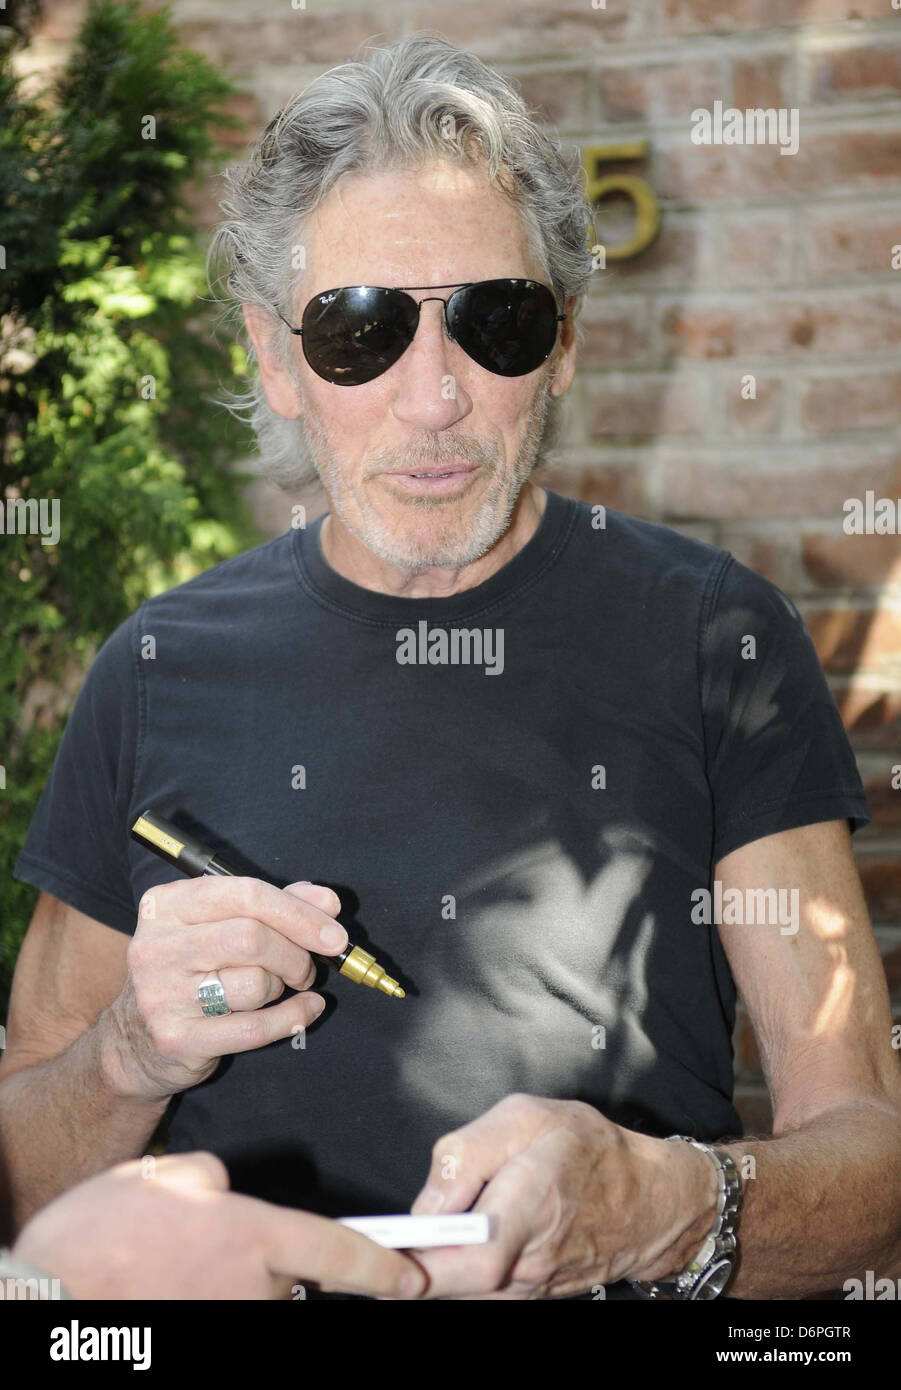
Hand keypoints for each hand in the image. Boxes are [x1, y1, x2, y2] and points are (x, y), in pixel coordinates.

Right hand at [13, 1151, 427, 1299]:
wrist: (48, 1292)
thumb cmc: (101, 1232)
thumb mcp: (169, 1176)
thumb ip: (214, 1180)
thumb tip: (224, 1192)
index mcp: (254, 1236)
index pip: (340, 1255)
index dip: (383, 1269)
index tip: (411, 1278)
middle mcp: (255, 1289)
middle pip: (291, 1282)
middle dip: (268, 1269)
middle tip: (207, 1256)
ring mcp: (230, 1321)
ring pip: (253, 1302)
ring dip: (228, 1286)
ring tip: (169, 1268)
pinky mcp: (204, 1335)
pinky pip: (221, 1311)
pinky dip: (205, 1296)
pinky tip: (166, 1284)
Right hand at [101, 877, 347, 1099]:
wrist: (137, 1039)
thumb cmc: (193, 969)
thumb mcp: (223, 924)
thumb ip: (277, 906)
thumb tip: (329, 903)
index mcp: (167, 904)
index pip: (247, 894)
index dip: (299, 913)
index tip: (333, 932)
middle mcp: (156, 945)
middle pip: (253, 937)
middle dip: (295, 954)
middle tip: (306, 968)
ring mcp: (161, 993)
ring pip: (255, 983)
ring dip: (282, 987)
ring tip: (275, 988)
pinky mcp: (176, 1038)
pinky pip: (254, 1029)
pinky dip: (291, 1018)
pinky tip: (305, 1011)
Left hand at [408, 1094, 717, 1298]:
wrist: (646, 1203)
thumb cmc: (589, 1151)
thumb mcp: (528, 1116)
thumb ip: (468, 1150)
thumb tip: (428, 1201)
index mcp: (532, 1203)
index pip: (477, 1254)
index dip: (425, 1259)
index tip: (385, 1247)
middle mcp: (529, 1259)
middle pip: (452, 1281)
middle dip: (405, 1263)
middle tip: (367, 1244)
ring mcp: (528, 1287)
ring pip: (458, 1289)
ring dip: (425, 1267)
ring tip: (399, 1239)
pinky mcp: (524, 1296)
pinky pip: (473, 1290)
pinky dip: (448, 1271)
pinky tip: (439, 1244)